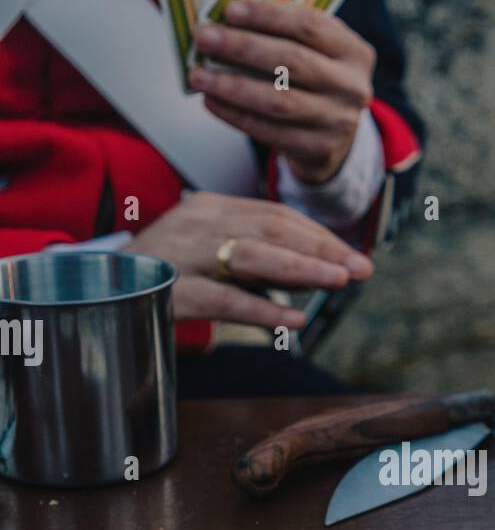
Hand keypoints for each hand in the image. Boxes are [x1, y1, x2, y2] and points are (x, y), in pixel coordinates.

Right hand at [126, 191, 371, 328]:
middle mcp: (198, 223)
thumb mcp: (211, 255)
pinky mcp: (170, 291)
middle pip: (271, 230)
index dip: (318, 235)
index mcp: (211, 209)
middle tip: (360, 269)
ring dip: (301, 269)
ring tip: (338, 282)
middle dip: (321, 249)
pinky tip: (292, 321)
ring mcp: (182, 255)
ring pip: (251, 257)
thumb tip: (317, 269)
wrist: (98, 289)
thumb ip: (256, 257)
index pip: (275, 215)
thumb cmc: (165, 275)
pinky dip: (260, 308)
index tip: (353, 255)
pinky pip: (223, 299)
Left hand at [191, 1, 376, 183]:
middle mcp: (351, 87)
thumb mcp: (316, 53)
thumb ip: (284, 36)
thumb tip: (225, 22)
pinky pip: (270, 132)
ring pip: (278, 100)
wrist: (335, 139)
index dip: (268, 16)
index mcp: (353, 52)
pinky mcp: (318, 149)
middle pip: (292, 61)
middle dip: (243, 48)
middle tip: (204, 38)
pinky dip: (236, 116)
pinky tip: (212, 101)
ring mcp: (338, 121)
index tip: (229, 10)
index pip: (309, 26)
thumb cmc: (314, 83)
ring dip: (233, 86)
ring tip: (199, 75)